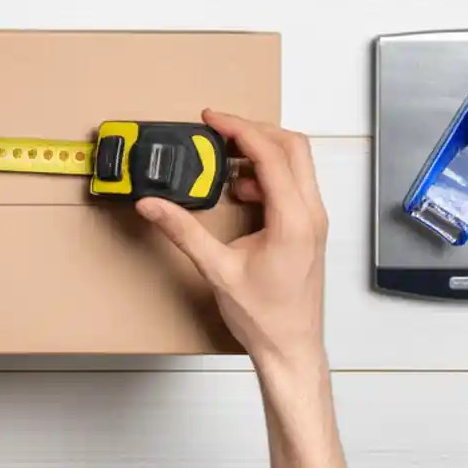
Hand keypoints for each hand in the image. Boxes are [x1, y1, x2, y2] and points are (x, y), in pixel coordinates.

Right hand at [137, 110, 344, 467]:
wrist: (291, 347)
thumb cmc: (264, 317)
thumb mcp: (217, 270)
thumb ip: (183, 231)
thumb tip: (153, 205)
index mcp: (293, 219)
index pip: (271, 154)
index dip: (239, 128)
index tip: (213, 119)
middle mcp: (311, 213)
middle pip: (292, 147)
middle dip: (254, 131)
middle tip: (219, 129)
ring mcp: (314, 220)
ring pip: (296, 163)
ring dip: (261, 152)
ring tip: (224, 160)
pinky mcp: (308, 228)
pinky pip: (293, 184)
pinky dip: (266, 174)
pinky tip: (239, 190)